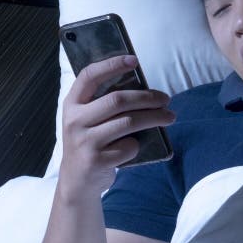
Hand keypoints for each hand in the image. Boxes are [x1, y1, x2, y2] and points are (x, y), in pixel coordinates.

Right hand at [59, 55, 174, 198]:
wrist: (78, 182)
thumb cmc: (92, 143)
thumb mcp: (89, 121)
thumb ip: (105, 105)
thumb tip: (145, 90)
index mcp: (72, 104)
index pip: (89, 76)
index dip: (111, 65)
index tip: (134, 60)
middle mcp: (74, 120)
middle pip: (118, 100)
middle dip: (148, 98)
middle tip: (166, 99)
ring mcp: (83, 141)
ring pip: (129, 122)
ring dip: (155, 118)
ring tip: (170, 117)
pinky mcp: (95, 160)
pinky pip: (128, 146)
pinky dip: (137, 145)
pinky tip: (137, 146)